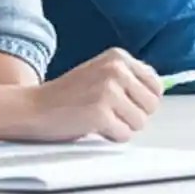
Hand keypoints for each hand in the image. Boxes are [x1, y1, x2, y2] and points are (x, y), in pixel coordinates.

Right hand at [22, 48, 162, 142]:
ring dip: (122, 126)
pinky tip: (92, 126)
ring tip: (99, 117)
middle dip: (134, 114)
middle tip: (109, 112)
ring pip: (140, 122)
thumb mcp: (101, 73)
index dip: (143, 100)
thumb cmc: (69, 95)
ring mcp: (108, 91)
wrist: (34, 107)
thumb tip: (160, 89)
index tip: (125, 103)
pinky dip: (111, 136)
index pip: (156, 84)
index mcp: (119, 57)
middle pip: (152, 105)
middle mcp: (116, 70)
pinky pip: (124, 135)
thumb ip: (129, 78)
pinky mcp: (100, 114)